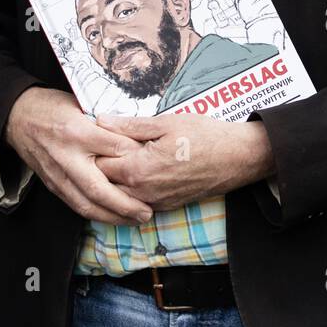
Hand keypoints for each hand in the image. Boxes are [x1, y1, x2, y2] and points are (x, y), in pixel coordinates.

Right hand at [4, 87, 153, 224]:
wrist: (18, 119)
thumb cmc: (53, 109)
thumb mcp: (82, 105)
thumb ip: (109, 125)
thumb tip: (138, 143)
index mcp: (76, 131)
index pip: (112, 147)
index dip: (135, 158)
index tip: (155, 166)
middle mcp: (66, 157)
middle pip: (98, 189)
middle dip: (125, 205)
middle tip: (147, 212)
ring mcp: (57, 175)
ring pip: (86, 205)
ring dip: (113, 217)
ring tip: (135, 219)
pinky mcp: (53, 186)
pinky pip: (76, 206)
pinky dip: (97, 214)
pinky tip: (113, 217)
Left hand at [92, 111, 274, 211]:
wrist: (236, 159)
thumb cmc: (204, 136)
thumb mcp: (165, 123)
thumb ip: (128, 125)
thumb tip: (100, 120)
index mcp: (138, 169)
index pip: (98, 164)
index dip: (92, 148)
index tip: (90, 135)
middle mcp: (142, 192)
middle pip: (103, 183)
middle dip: (97, 166)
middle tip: (97, 146)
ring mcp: (153, 202)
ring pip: (118, 195)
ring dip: (112, 179)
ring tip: (113, 158)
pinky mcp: (164, 207)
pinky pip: (135, 202)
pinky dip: (127, 190)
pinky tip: (132, 172)